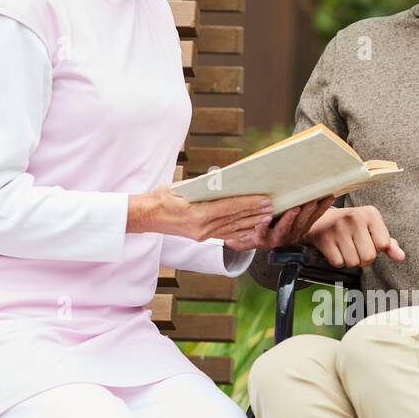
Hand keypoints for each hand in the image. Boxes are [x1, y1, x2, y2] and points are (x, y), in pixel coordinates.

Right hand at [128, 186, 276, 245]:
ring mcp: (203, 235)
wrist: (146, 216)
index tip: (263, 199)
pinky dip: (241, 231)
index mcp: (197, 214)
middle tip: (271, 207)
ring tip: (266, 217)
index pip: (229, 207)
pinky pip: (226, 234)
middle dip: (255, 213)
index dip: (248, 203)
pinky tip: (252, 229)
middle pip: (235, 219)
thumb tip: (223, 179)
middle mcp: (202, 228)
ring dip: (252, 222)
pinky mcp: (203, 237)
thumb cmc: (161, 198)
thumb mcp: (180, 187)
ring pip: (233, 228)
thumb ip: (202, 185)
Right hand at [240, 195, 337, 252]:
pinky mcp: (304, 228)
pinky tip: (328, 198)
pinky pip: (314, 219)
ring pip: (303, 224)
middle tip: (296, 208)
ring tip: (315, 200)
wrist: (268, 239)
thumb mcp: (243, 237)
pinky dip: (322, 208)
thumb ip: (236, 237)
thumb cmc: (254, 233)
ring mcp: (293, 233)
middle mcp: (279, 238)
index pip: (263, 233)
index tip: (264, 219)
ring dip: (310, 212)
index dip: (263, 227)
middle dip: (292, 218)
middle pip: (287, 229)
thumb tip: (225, 230)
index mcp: (264, 238)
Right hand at [303, 203, 404, 267]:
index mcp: (370, 213)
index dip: (376, 248)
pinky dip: (338, 261)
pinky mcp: (324, 238)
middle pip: (368, 257)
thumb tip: (401, 257)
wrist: (321, 219)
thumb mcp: (372, 229)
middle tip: (356, 247)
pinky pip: (338, 263)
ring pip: (353, 263)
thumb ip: (388, 243)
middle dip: (363, 258)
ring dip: (350, 260)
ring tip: (345, 247)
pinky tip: (336, 249)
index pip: (383, 245)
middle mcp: (354, 218)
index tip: (368, 241)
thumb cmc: (352, 226)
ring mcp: (338, 228)